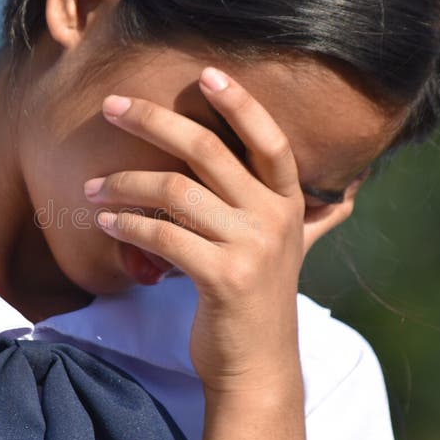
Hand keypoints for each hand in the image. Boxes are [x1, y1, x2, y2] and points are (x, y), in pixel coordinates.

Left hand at [85, 66, 319, 391]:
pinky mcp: (221, 277)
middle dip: (153, 120)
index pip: (268, 139)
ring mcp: (250, 247)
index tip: (205, 74)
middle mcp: (274, 218)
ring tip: (93, 188)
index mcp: (289, 203)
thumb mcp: (292, 252)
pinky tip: (106, 224)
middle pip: (206, 150)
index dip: (239, 103)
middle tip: (112, 107)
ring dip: (123, 183)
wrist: (256, 365)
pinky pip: (161, 235)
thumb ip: (313, 219)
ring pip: (174, 191)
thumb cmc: (261, 300)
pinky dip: (126, 225)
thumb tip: (346, 197)